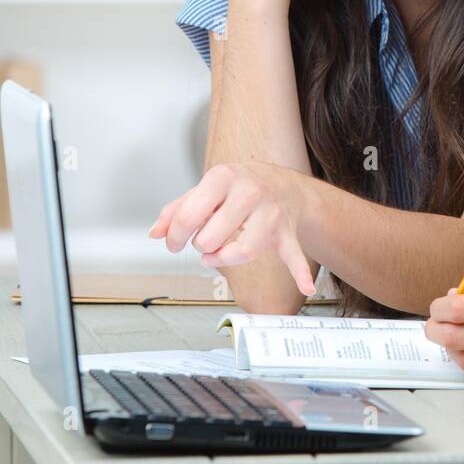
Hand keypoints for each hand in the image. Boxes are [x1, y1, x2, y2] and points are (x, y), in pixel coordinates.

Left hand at [148, 162, 315, 296]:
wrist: (282, 183)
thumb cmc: (238, 188)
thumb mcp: (205, 189)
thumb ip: (177, 209)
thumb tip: (156, 233)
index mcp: (224, 177)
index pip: (189, 216)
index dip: (175, 236)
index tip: (174, 243)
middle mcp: (250, 192)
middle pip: (211, 238)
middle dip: (201, 245)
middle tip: (204, 240)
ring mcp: (271, 213)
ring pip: (243, 252)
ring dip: (223, 259)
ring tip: (216, 256)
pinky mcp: (286, 232)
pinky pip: (293, 255)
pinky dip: (299, 273)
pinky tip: (307, 286)